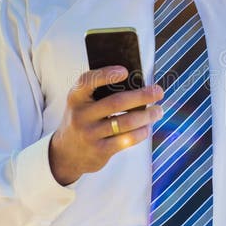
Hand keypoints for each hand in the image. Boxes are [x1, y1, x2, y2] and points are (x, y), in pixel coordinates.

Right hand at [48, 65, 163, 185]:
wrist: (66, 153)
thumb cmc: (83, 120)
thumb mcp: (82, 104)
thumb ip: (100, 93)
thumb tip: (137, 85)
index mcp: (75, 98)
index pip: (88, 81)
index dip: (106, 75)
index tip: (125, 71)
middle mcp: (81, 115)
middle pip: (116, 102)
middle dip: (141, 96)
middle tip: (158, 91)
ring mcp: (90, 134)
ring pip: (125, 122)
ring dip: (146, 116)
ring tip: (158, 111)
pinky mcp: (99, 151)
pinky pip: (126, 140)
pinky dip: (140, 133)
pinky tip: (147, 127)